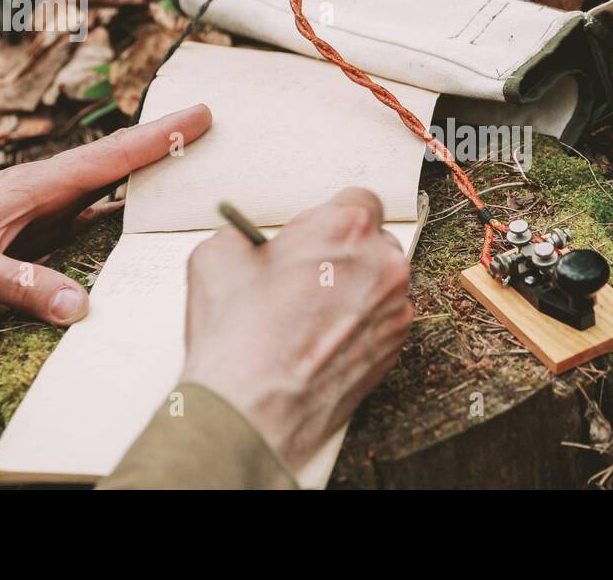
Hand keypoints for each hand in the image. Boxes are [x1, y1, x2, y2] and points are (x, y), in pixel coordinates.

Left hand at [0, 104, 212, 324]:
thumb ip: (19, 283)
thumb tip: (78, 306)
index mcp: (37, 184)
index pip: (110, 156)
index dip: (159, 137)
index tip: (201, 114)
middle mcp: (50, 191)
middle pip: (122, 163)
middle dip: (169, 143)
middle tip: (219, 127)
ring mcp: (49, 212)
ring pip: (114, 189)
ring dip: (154, 178)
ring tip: (201, 169)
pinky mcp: (45, 235)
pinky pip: (99, 219)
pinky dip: (130, 214)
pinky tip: (152, 221)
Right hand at [182, 188, 412, 473]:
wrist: (250, 412)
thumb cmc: (238, 340)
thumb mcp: (217, 256)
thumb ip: (247, 236)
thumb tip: (253, 243)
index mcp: (345, 228)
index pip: (359, 200)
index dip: (332, 218)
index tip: (317, 234)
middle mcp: (382, 264)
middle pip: (373, 243)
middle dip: (344, 255)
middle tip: (307, 276)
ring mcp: (395, 310)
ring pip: (380, 285)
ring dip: (354, 292)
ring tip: (309, 316)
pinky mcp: (395, 349)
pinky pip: (381, 322)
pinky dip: (358, 327)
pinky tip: (320, 342)